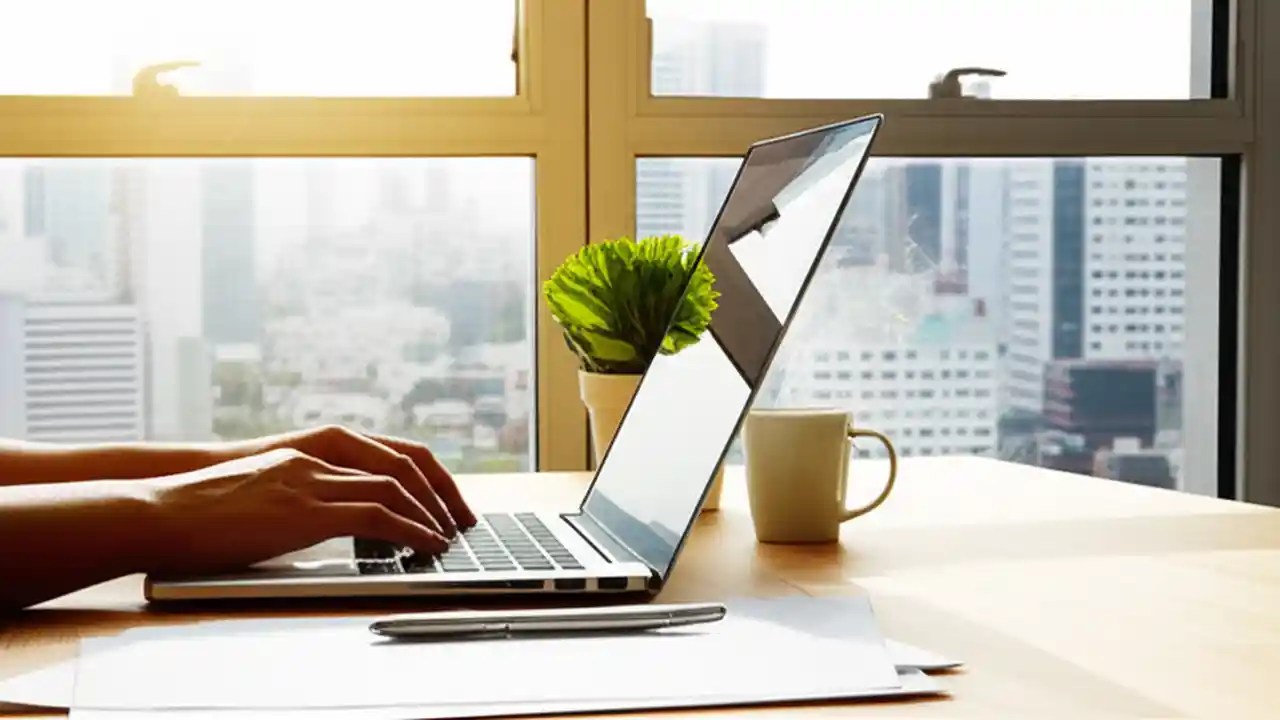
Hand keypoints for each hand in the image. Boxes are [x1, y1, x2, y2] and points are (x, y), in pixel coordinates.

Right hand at [144, 448, 449, 574]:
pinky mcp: (303, 510)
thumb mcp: (268, 490)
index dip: (428, 475)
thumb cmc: (207, 509)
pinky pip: (374, 515)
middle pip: (403, 464)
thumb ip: (306, 493)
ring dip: (430, 513)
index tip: (449, 500)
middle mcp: (319, 458)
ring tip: (449, 537)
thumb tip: (337, 518)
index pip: (392, 452)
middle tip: (464, 520)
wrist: (162, 510)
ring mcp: (311, 480)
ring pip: (394, 487)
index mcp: (314, 449)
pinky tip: (425, 545)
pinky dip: (409, 529)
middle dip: (442, 493)